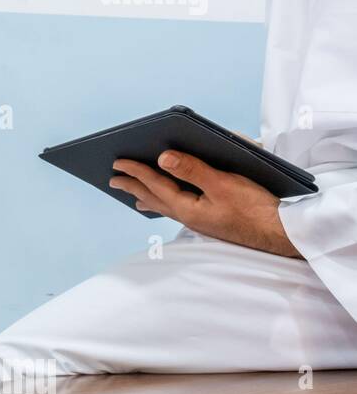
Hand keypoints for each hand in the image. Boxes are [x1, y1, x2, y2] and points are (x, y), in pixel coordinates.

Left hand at [109, 151, 301, 257]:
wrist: (280, 235)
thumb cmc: (255, 209)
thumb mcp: (223, 184)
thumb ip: (193, 170)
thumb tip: (162, 158)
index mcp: (186, 207)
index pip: (154, 184)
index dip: (135, 171)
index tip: (117, 162)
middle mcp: (188, 215)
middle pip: (153, 198)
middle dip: (133, 186)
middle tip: (113, 179)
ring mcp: (198, 220)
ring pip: (164, 206)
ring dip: (147, 197)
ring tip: (133, 196)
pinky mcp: (209, 220)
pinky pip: (179, 209)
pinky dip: (166, 203)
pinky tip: (169, 204)